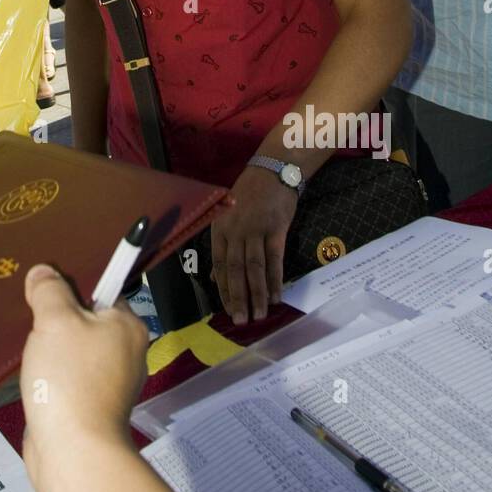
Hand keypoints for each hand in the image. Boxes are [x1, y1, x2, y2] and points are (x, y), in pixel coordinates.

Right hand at [20, 263, 148, 491]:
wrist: (73, 450)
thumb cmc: (70, 379)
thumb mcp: (55, 320)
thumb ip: (49, 290)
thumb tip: (43, 272)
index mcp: (128, 326)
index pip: (101, 290)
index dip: (71, 285)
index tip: (45, 286)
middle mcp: (126, 353)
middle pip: (86, 320)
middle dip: (56, 319)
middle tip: (29, 314)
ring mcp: (109, 383)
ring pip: (74, 350)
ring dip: (50, 348)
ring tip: (26, 344)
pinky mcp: (90, 406)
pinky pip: (68, 377)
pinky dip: (50, 374)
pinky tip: (31, 373)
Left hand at [210, 165, 298, 324]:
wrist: (273, 171)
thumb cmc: (249, 194)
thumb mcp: (229, 217)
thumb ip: (224, 247)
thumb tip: (216, 276)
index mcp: (221, 229)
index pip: (220, 265)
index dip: (223, 289)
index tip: (226, 310)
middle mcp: (236, 231)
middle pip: (236, 270)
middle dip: (238, 298)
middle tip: (241, 321)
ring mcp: (256, 230)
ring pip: (254, 268)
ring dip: (257, 294)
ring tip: (259, 315)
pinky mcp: (276, 229)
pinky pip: (275, 259)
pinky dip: (275, 280)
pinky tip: (276, 296)